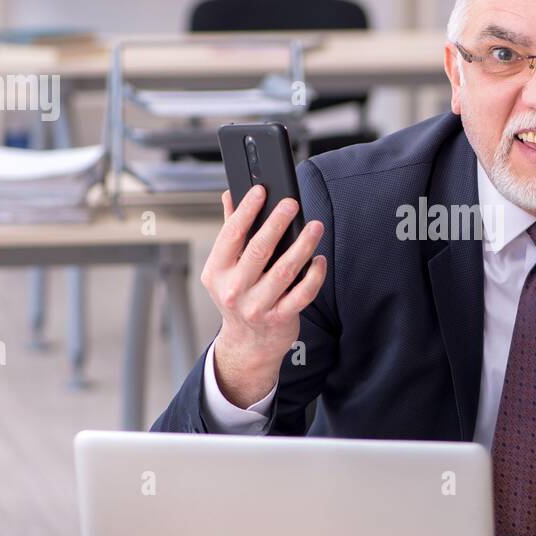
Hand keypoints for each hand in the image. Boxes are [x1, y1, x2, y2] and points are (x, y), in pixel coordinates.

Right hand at [201, 185, 326, 407]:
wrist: (247, 344)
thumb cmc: (238, 296)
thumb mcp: (225, 268)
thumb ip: (230, 232)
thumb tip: (230, 195)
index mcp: (217, 272)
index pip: (231, 234)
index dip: (246, 210)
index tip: (261, 191)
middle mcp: (234, 290)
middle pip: (259, 250)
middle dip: (277, 223)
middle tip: (292, 204)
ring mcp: (257, 306)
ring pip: (285, 270)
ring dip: (303, 245)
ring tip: (315, 226)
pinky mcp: (280, 318)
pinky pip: (302, 293)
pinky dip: (314, 275)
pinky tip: (319, 259)